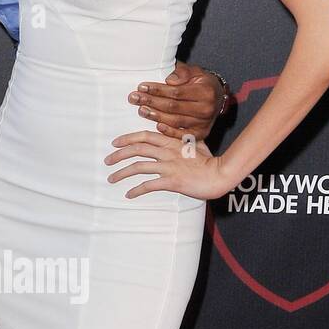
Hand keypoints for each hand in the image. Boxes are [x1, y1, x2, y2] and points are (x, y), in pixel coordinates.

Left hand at [104, 129, 234, 199]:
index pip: (144, 136)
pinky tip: (129, 194)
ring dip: (121, 173)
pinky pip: (149, 185)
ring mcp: (169, 166)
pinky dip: (136, 190)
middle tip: (107, 161)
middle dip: (118, 155)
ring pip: (138, 167)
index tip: (115, 143)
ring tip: (111, 178)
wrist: (221, 174)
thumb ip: (183, 140)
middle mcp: (167, 152)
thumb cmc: (210, 161)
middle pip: (136, 150)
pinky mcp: (172, 181)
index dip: (127, 138)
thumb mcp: (196, 144)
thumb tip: (177, 135)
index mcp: (172, 142)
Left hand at [126, 60, 224, 140]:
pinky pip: (182, 135)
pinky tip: (157, 126)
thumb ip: (182, 72)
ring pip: (175, 121)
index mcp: (205, 92)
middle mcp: (206, 109)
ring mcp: (204, 123)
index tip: (141, 87)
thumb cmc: (201, 82)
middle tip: (134, 98)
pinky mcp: (201, 133)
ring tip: (141, 110)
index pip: (176, 92)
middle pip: (173, 107)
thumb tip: (169, 80)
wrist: (218, 97)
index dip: (157, 90)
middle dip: (151, 102)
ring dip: (155, 116)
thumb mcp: (194, 71)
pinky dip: (169, 131)